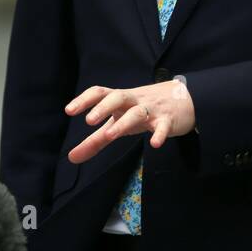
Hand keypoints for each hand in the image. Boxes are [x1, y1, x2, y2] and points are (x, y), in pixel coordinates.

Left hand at [64, 78, 195, 163]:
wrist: (182, 99)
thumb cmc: (143, 110)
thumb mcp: (118, 122)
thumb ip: (95, 140)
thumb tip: (71, 157)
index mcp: (120, 100)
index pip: (100, 92)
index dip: (84, 100)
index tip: (69, 111)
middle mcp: (134, 101)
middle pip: (118, 97)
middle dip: (103, 107)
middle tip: (89, 121)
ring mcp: (152, 110)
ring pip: (138, 112)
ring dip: (124, 123)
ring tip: (110, 135)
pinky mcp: (168, 121)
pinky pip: (163, 126)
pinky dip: (159, 134)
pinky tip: (154, 144)